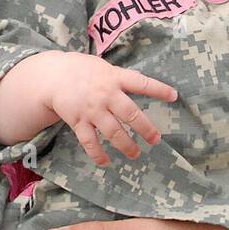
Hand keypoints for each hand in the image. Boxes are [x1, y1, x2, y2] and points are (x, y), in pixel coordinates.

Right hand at [47, 53, 176, 165]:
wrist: (54, 75)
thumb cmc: (83, 70)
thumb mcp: (104, 67)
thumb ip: (121, 78)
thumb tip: (142, 83)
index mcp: (115, 78)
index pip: (141, 83)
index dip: (158, 89)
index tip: (174, 96)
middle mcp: (105, 94)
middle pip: (130, 113)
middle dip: (145, 128)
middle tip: (155, 139)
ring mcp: (92, 109)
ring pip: (113, 131)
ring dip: (126, 145)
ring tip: (135, 154)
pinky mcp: (78, 121)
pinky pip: (90, 141)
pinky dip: (97, 154)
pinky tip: (106, 162)